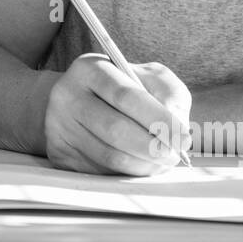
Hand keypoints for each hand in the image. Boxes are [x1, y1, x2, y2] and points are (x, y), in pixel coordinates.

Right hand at [44, 54, 192, 175]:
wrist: (78, 102)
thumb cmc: (122, 89)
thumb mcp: (148, 77)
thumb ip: (168, 93)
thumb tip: (177, 127)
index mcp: (90, 68)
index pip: (126, 96)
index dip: (159, 119)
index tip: (183, 137)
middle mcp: (67, 95)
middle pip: (115, 129)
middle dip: (152, 147)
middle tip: (174, 155)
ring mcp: (59, 126)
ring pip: (108, 156)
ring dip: (143, 165)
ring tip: (162, 161)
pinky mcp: (59, 154)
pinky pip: (99, 171)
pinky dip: (127, 173)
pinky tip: (139, 164)